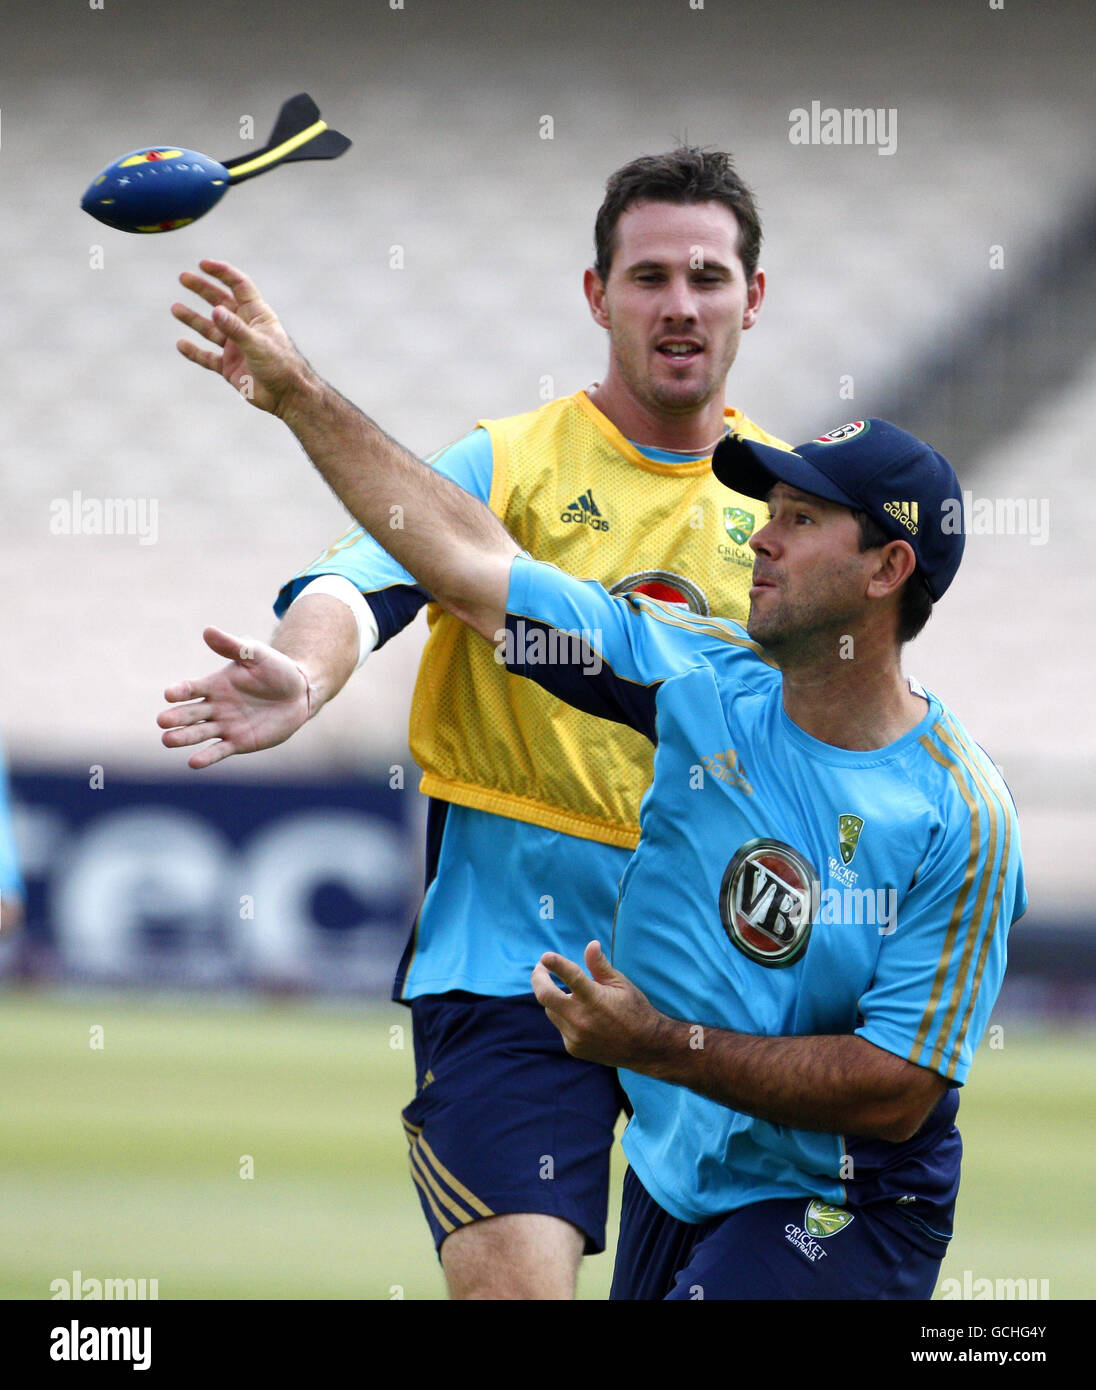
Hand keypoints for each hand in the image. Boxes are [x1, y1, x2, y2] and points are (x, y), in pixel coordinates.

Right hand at [157, 625, 312, 768]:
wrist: (299, 693)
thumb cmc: (276, 669)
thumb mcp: (256, 654)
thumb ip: (233, 646)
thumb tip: (208, 630)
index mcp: (215, 684)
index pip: (192, 688)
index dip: (180, 691)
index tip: (169, 694)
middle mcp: (215, 706)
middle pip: (190, 713)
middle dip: (176, 717)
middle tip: (162, 721)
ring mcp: (225, 725)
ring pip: (199, 733)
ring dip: (184, 737)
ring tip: (167, 740)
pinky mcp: (238, 741)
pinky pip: (219, 750)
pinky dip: (207, 756)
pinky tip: (193, 762)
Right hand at [172, 259, 310, 414]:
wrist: (287, 397)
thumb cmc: (281, 366)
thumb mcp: (258, 344)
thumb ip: (236, 329)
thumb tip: (215, 310)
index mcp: (257, 316)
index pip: (239, 286)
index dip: (223, 273)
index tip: (203, 264)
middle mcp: (245, 328)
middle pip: (221, 302)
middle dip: (203, 289)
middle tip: (183, 277)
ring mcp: (237, 348)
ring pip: (211, 329)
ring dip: (193, 318)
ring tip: (175, 308)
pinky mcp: (230, 368)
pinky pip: (208, 357)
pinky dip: (195, 352)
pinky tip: (181, 344)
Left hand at [531, 940, 672, 1069]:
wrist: (645, 1047)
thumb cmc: (634, 1009)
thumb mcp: (621, 984)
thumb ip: (600, 966)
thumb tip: (591, 944)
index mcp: (596, 999)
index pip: (571, 977)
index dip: (556, 964)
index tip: (545, 956)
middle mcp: (582, 1019)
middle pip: (545, 996)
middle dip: (538, 978)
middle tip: (540, 968)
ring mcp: (576, 1036)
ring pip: (551, 1010)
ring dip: (556, 998)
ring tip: (572, 995)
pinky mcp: (573, 1048)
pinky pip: (560, 1025)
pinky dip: (566, 1016)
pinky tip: (583, 1017)